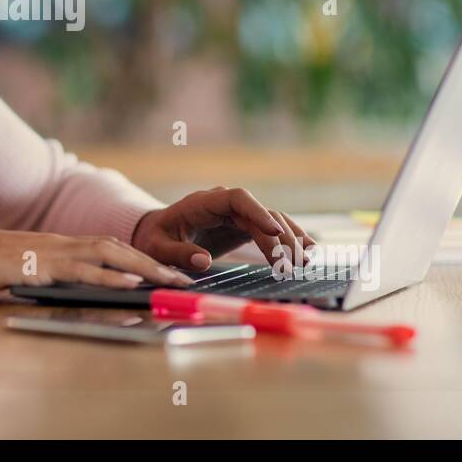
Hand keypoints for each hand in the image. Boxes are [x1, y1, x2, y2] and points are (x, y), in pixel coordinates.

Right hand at [0, 227, 196, 292]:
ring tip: (170, 279)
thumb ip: (55, 276)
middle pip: (119, 247)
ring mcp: (54, 251)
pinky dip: (109, 276)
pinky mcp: (42, 264)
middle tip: (186, 276)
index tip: (168, 271)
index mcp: (62, 245)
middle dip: (154, 262)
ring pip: (109, 254)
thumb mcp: (30, 271)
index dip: (142, 258)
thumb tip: (83, 291)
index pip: (111, 248)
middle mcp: (64, 244)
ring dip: (143, 267)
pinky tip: (130, 283)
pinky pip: (82, 269)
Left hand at [130, 186, 316, 273]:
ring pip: (271, 219)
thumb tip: (204, 261)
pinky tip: (307, 252)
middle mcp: (225, 204)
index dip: (258, 211)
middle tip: (294, 263)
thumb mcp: (158, 248)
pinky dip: (288, 240)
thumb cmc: (155, 239)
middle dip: (280, 236)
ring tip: (306, 261)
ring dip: (290, 239)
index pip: (237, 198)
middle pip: (260, 212)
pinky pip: (270, 229)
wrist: (157, 234)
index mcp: (204, 202)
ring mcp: (237, 214)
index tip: (274, 231)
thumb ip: (178, 254)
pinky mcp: (244, 226)